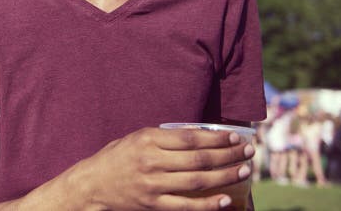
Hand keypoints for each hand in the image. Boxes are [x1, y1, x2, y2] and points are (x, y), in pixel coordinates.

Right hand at [76, 127, 252, 209]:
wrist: (92, 184)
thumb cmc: (116, 157)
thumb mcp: (136, 138)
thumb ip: (163, 138)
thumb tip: (199, 136)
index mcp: (148, 140)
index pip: (191, 138)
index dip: (217, 137)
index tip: (235, 136)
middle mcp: (152, 161)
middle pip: (199, 158)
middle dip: (228, 154)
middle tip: (248, 151)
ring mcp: (153, 185)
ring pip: (198, 181)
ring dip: (225, 176)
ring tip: (243, 170)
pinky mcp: (153, 204)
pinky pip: (186, 206)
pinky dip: (208, 204)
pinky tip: (225, 199)